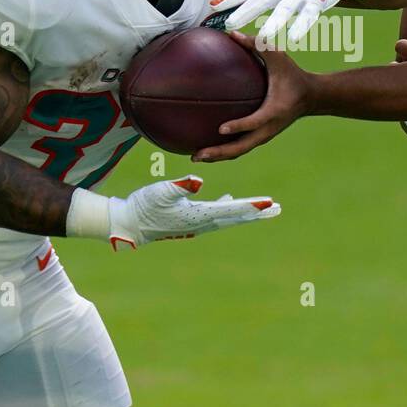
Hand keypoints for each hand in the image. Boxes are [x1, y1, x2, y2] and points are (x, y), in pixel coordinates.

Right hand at [107, 174, 279, 249]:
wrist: (128, 225)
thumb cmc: (143, 206)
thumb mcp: (160, 191)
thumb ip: (180, 186)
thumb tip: (198, 181)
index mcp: (199, 214)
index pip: (232, 209)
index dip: (251, 205)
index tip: (269, 204)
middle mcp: (202, 222)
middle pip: (236, 217)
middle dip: (257, 212)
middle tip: (278, 209)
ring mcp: (196, 224)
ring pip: (228, 217)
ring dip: (246, 212)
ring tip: (263, 209)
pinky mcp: (190, 221)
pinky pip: (216, 215)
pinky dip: (228, 209)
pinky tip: (229, 201)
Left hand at [192, 32, 311, 162]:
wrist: (312, 97)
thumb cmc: (293, 74)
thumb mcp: (278, 56)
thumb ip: (255, 44)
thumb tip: (231, 33)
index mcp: (274, 111)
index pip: (255, 122)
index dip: (239, 126)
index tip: (221, 129)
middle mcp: (269, 128)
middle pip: (242, 147)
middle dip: (220, 152)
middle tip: (198, 155)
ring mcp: (265, 135)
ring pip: (240, 151)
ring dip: (219, 156)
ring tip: (196, 157)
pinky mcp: (262, 136)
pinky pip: (241, 147)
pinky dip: (225, 151)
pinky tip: (208, 149)